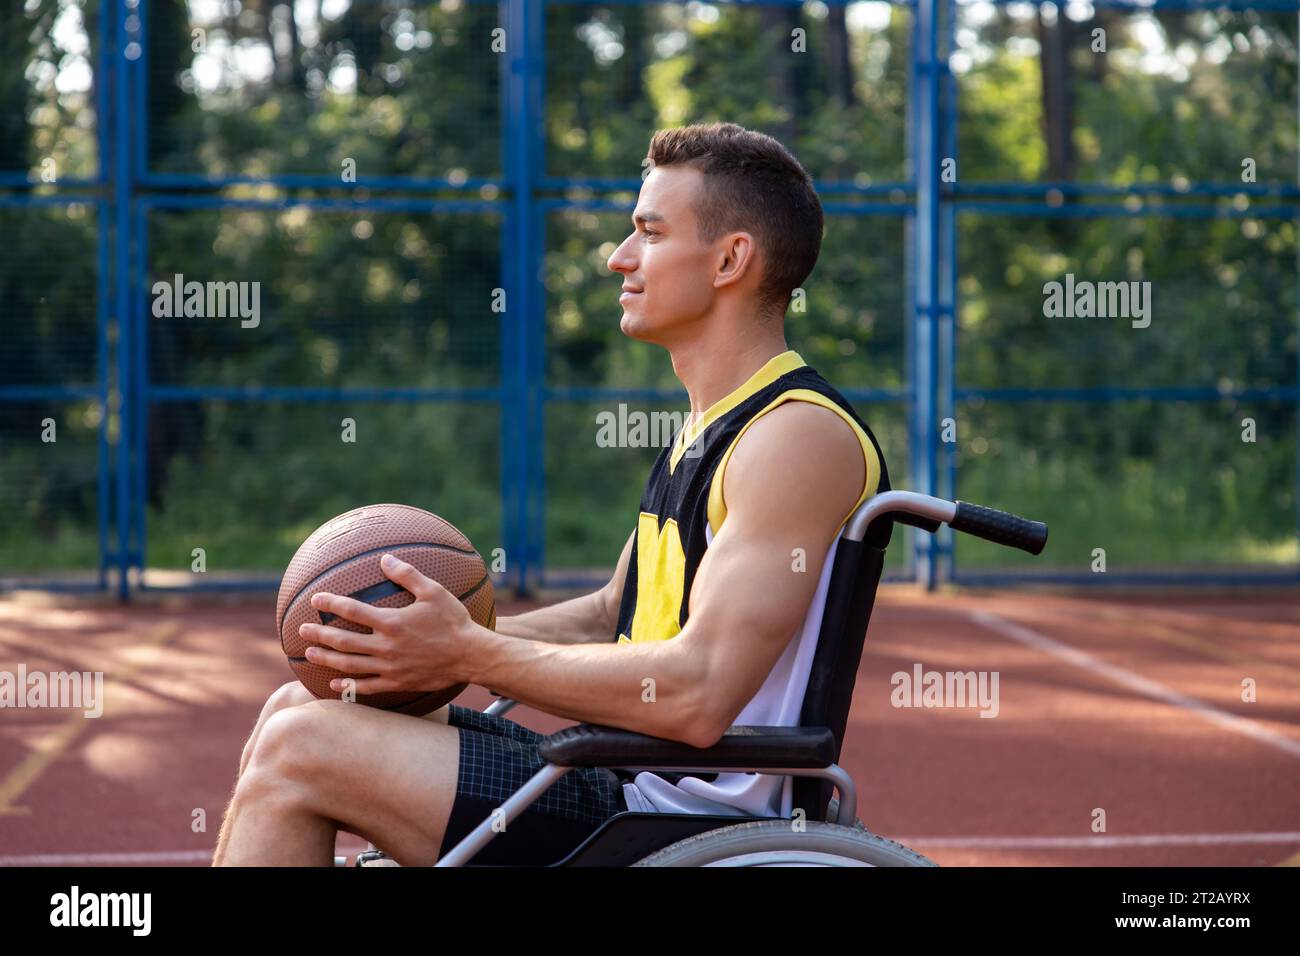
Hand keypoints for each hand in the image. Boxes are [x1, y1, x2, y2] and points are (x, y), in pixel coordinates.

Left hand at [297, 553, 479, 695]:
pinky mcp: (397, 682)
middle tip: (302, 629)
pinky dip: (348, 686)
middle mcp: (385, 647)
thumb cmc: (454, 621)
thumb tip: (385, 559)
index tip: (316, 599)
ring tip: (310, 653)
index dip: (331, 604)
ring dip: (327, 658)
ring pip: (349, 665)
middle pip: (343, 641)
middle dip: (319, 633)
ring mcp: (389, 667)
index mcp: (391, 622)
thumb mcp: (434, 591)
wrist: (471, 655)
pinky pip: (367, 687)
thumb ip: (407, 575)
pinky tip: (334, 683)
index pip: (352, 611)